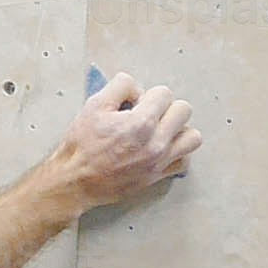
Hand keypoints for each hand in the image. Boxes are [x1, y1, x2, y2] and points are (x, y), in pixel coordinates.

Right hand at [59, 70, 199, 206]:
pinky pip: (185, 161)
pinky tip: (161, 149)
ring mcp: (160, 162)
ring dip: (178, 130)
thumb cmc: (82, 145)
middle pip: (184, 110)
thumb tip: (138, 89)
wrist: (75, 181)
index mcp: (141, 123)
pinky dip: (177, 153)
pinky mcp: (158, 176)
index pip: (165, 93)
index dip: (148, 95)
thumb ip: (120, 87)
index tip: (135, 104)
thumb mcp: (94, 105)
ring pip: (192, 137)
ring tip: (160, 131)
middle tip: (148, 115)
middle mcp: (156, 143)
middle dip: (166, 108)